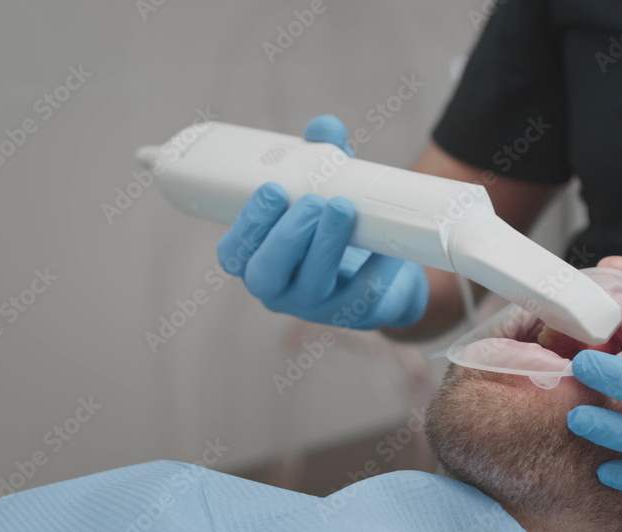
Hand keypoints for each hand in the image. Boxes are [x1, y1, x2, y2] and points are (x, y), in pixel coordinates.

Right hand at [216, 114, 427, 329]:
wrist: (383, 276)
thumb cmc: (336, 229)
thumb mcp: (324, 190)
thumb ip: (321, 156)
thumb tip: (324, 128)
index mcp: (258, 258)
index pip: (233, 253)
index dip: (246, 226)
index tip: (273, 190)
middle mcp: (278, 288)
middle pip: (265, 274)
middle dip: (286, 236)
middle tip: (312, 202)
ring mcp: (315, 306)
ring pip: (311, 286)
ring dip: (324, 246)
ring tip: (342, 209)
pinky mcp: (353, 313)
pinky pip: (363, 294)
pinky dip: (377, 266)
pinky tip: (387, 245)